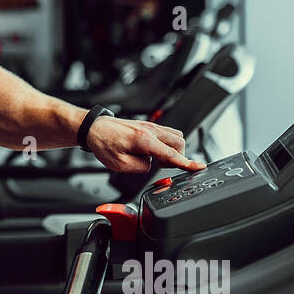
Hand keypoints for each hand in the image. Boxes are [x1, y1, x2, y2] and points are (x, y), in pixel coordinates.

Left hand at [87, 117, 205, 173]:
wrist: (94, 128)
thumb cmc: (103, 144)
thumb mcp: (120, 164)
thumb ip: (141, 167)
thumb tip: (151, 165)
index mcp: (144, 140)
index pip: (172, 154)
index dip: (187, 163)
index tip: (199, 167)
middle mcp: (150, 130)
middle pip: (179, 143)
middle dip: (178, 157)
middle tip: (164, 166)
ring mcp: (150, 126)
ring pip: (175, 136)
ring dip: (173, 149)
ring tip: (158, 159)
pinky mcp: (148, 125)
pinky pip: (167, 133)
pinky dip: (167, 143)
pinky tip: (154, 151)